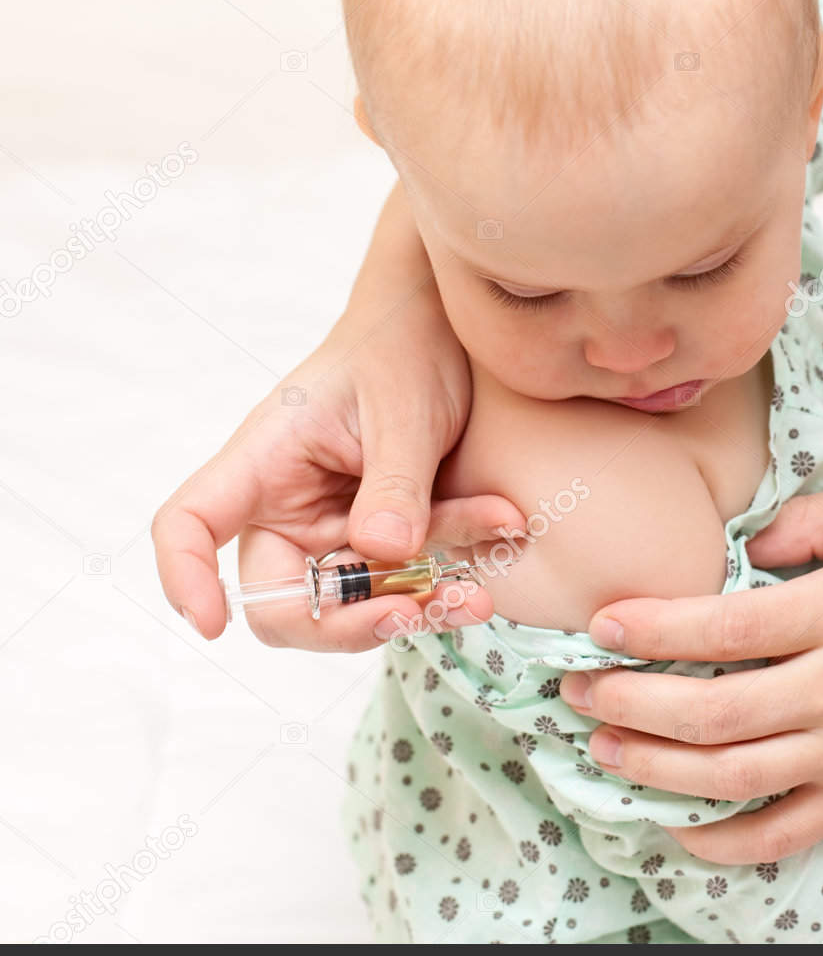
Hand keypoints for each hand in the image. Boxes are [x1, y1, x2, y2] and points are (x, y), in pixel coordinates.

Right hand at [153, 303, 520, 643]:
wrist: (449, 332)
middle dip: (349, 621)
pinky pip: (413, 576)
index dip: (185, 576)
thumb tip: (382, 553)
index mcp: (265, 462)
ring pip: (362, 601)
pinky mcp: (389, 536)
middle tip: (413, 612)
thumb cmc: (404, 347)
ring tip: (479, 591)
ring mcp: (340, 527)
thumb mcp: (403, 408)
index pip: (190, 523)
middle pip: (284, 600)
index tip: (210, 623)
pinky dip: (455, 569)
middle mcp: (291, 505)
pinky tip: (504, 527)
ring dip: (420, 601)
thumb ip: (394, 480)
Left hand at [561, 484, 822, 864]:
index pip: (729, 625)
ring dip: (653, 767)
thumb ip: (807, 517)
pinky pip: (777, 833)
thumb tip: (738, 543)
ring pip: (733, 776)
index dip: (655, 628)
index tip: (603, 624)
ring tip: (602, 744)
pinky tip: (669, 821)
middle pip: (714, 709)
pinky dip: (717, 841)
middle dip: (630, 702)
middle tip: (579, 689)